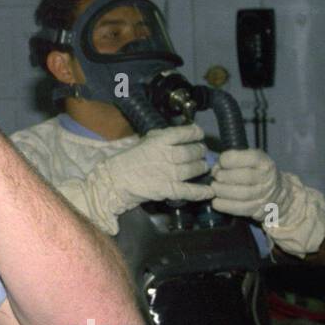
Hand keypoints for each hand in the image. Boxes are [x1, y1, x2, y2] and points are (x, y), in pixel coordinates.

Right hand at [98, 125, 213, 207]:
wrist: (114, 180)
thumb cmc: (128, 159)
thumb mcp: (144, 141)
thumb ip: (162, 137)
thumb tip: (181, 133)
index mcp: (159, 140)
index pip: (185, 132)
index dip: (195, 133)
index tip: (199, 134)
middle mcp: (167, 155)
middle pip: (193, 151)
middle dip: (200, 151)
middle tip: (201, 153)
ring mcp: (169, 173)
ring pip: (195, 169)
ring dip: (201, 167)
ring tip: (202, 167)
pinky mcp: (168, 190)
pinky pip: (190, 190)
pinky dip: (202, 191)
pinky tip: (210, 191)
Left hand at [212, 149, 324, 254]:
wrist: (277, 194)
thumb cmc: (256, 173)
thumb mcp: (251, 161)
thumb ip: (235, 159)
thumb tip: (216, 167)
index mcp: (264, 163)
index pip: (251, 158)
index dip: (231, 159)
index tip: (221, 161)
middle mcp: (267, 179)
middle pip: (245, 177)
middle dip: (224, 176)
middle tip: (215, 177)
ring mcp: (264, 196)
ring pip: (242, 194)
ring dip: (222, 191)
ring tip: (214, 188)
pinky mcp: (258, 210)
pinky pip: (240, 209)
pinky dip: (224, 205)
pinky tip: (216, 201)